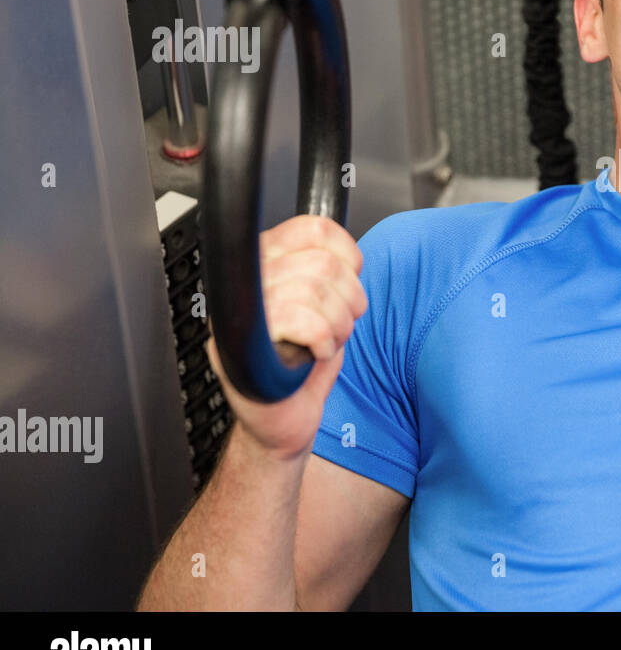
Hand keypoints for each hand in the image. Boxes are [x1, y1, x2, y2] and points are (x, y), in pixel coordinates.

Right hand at [205, 215, 367, 461]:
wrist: (282, 421)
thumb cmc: (300, 366)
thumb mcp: (323, 310)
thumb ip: (329, 277)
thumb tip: (351, 254)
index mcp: (264, 265)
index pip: (311, 228)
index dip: (346, 252)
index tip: (352, 275)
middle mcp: (246, 284)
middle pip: (321, 263)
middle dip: (349, 299)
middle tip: (341, 323)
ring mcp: (240, 315)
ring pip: (313, 289)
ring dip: (338, 323)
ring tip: (327, 340)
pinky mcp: (243, 346)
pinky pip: (300, 319)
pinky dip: (323, 340)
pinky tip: (315, 353)